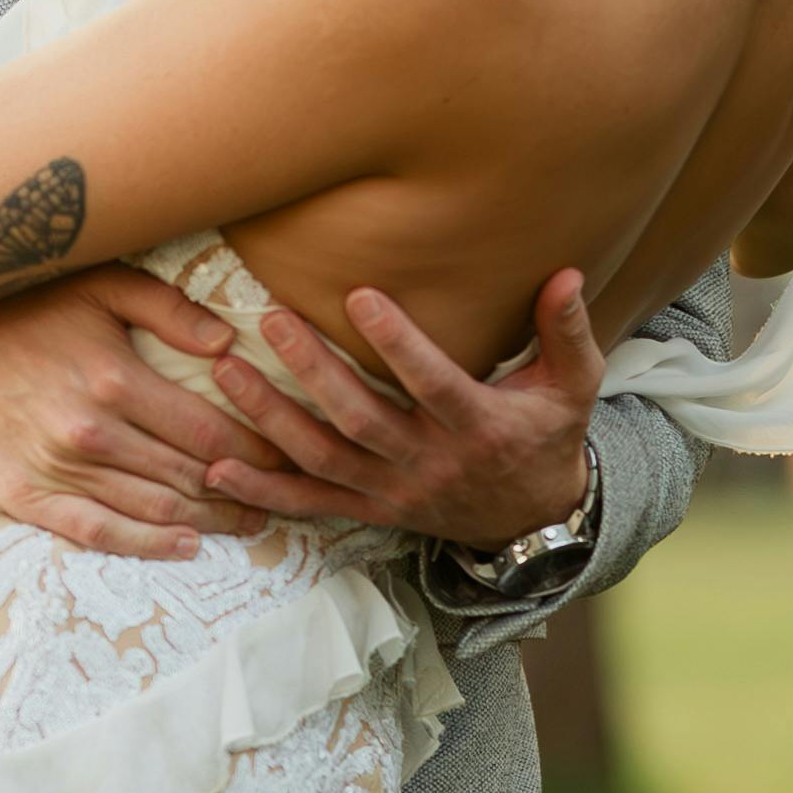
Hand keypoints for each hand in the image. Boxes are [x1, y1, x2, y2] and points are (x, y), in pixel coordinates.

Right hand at [0, 267, 286, 560]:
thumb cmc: (27, 307)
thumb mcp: (100, 286)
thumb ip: (169, 310)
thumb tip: (231, 342)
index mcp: (116, 380)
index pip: (208, 431)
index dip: (257, 450)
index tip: (290, 456)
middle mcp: (91, 432)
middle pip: (189, 476)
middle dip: (244, 491)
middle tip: (285, 497)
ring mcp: (57, 469)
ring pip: (153, 508)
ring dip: (209, 521)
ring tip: (251, 523)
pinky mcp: (25, 496)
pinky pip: (97, 532)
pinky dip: (146, 544)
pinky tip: (184, 545)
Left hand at [189, 269, 602, 559]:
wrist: (534, 519)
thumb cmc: (547, 435)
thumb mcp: (573, 385)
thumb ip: (566, 330)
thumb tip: (567, 273)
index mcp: (479, 427)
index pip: (433, 384)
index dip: (398, 344)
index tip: (361, 295)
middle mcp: (432, 464)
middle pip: (362, 420)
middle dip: (314, 372)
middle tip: (271, 322)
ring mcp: (396, 492)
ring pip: (325, 459)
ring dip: (273, 420)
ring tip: (229, 375)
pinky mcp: (373, 512)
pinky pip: (312, 505)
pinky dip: (265, 491)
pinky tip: (219, 467)